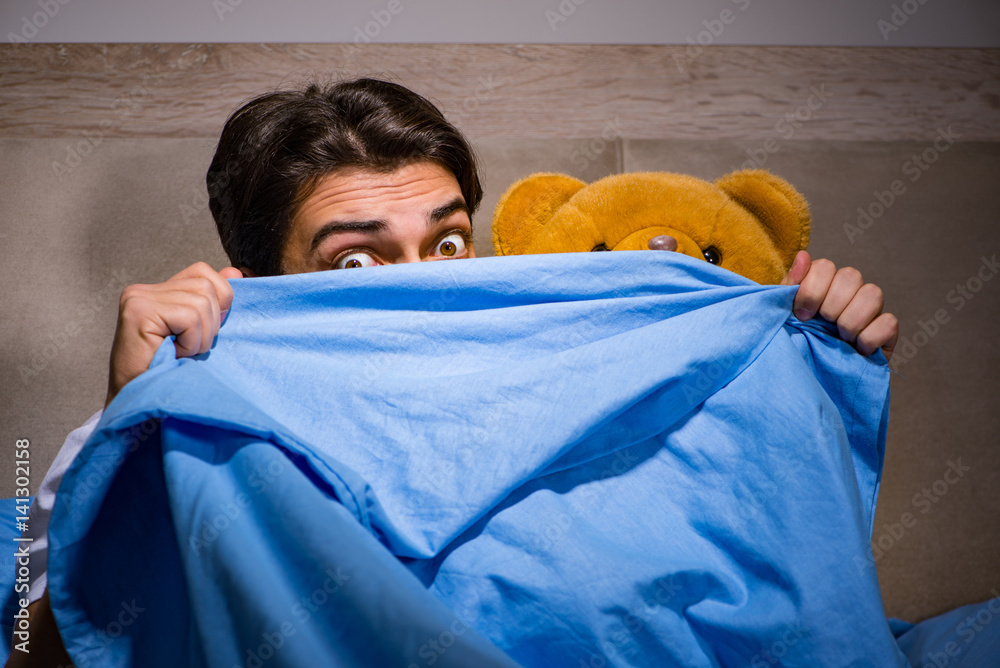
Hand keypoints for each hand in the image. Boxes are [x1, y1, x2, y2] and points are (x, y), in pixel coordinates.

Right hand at [106, 262, 242, 406]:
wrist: (140, 402)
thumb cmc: (169, 371)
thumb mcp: (199, 333)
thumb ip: (214, 302)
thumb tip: (236, 273)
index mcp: (160, 291)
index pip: (204, 273)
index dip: (218, 300)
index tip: (204, 330)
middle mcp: (145, 289)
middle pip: (207, 287)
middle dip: (211, 323)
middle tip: (189, 347)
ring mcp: (138, 298)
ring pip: (201, 302)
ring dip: (200, 336)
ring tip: (180, 352)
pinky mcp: (139, 311)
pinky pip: (189, 317)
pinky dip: (191, 341)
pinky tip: (174, 354)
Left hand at [781, 251, 898, 360]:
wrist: (806, 384)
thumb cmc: (794, 346)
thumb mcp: (782, 317)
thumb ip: (790, 287)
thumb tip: (803, 255)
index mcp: (822, 286)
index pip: (825, 266)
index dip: (812, 289)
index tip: (801, 315)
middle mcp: (848, 293)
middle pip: (851, 275)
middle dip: (831, 304)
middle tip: (822, 325)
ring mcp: (870, 312)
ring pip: (873, 293)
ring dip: (851, 319)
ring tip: (839, 337)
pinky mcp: (886, 334)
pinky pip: (889, 322)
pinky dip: (869, 337)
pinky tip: (856, 349)